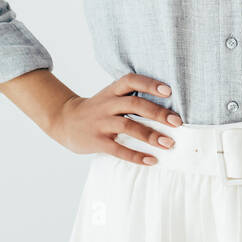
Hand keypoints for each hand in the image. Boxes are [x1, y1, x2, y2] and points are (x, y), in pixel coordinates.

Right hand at [49, 72, 182, 166]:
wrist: (65, 120)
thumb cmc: (97, 110)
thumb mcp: (110, 97)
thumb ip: (131, 98)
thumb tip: (166, 108)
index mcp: (112, 91)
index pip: (131, 81)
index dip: (150, 84)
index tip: (168, 91)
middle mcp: (107, 104)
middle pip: (134, 104)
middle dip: (158, 113)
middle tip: (177, 122)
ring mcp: (101, 122)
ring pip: (128, 126)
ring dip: (150, 135)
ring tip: (169, 144)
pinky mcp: (97, 141)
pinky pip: (118, 149)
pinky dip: (135, 155)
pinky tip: (151, 160)